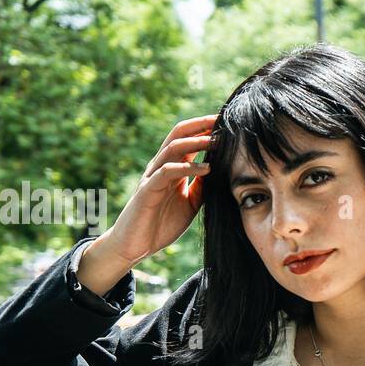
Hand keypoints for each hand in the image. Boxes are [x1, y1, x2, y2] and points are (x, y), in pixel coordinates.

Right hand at [100, 113, 216, 268]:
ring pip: (172, 148)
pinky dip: (188, 168)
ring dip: (196, 142)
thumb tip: (222, 173)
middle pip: (179, 134)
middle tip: (224, 119)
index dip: (206, 129)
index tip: (228, 123)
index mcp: (171, 168)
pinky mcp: (148, 190)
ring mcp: (152, 176)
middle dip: (201, 125)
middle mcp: (160, 166)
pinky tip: (207, 169)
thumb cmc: (161, 223)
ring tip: (218, 141)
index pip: (188, 139)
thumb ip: (202, 187)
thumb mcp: (190, 203)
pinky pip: (167, 172)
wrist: (136, 245)